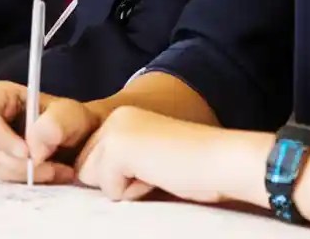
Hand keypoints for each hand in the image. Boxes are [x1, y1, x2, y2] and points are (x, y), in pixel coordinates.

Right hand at [0, 80, 102, 183]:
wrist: (79, 140)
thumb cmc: (71, 120)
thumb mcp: (71, 115)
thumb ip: (56, 124)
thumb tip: (33, 146)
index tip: (26, 152)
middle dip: (16, 161)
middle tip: (49, 168)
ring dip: (25, 174)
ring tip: (57, 170)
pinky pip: (2, 179)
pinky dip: (27, 182)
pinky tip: (51, 175)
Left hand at [74, 106, 227, 202]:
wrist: (223, 161)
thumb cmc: (194, 168)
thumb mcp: (148, 159)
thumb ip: (120, 162)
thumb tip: (87, 178)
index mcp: (121, 118)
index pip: (91, 161)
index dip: (120, 177)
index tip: (153, 166)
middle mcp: (114, 118)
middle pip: (86, 169)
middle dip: (117, 181)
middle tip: (156, 170)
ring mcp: (115, 130)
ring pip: (91, 179)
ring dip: (124, 186)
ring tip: (157, 172)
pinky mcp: (119, 148)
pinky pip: (109, 189)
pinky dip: (134, 191)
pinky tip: (158, 175)